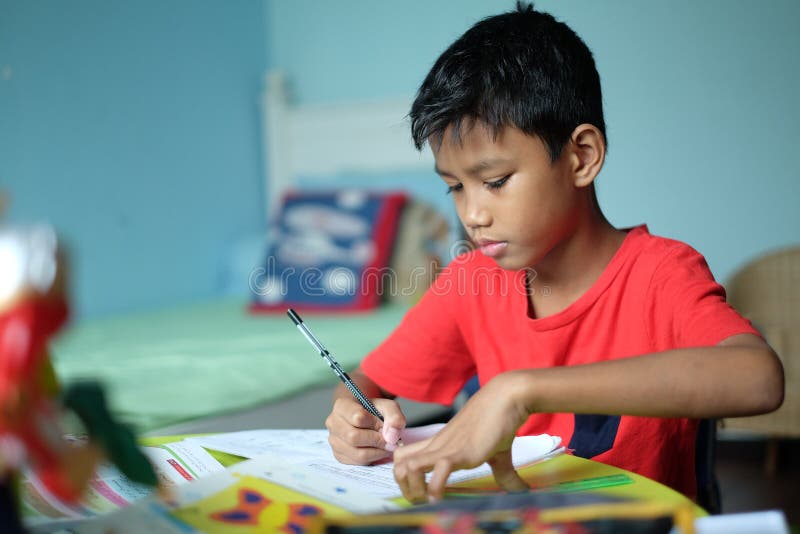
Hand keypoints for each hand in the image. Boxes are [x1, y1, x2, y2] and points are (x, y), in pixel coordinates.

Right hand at [326, 396, 405, 464]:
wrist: (365, 417)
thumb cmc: (374, 410)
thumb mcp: (388, 406)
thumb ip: (394, 416)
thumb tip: (391, 436)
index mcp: (341, 405)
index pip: (358, 417)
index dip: (376, 424)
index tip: (384, 425)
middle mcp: (333, 423)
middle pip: (354, 437)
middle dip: (376, 440)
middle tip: (389, 440)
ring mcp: (333, 440)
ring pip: (357, 453)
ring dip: (376, 451)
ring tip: (384, 445)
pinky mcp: (339, 455)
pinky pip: (357, 462)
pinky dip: (372, 458)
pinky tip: (376, 449)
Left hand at [392, 372, 530, 502]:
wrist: (506, 398)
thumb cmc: (499, 420)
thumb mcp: (497, 452)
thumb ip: (503, 473)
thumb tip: (520, 490)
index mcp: (440, 444)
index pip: (404, 456)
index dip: (404, 476)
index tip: (417, 492)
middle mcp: (437, 445)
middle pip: (398, 464)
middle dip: (404, 488)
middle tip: (421, 500)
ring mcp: (446, 448)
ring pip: (408, 468)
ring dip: (414, 489)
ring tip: (428, 500)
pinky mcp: (461, 452)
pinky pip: (438, 472)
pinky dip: (435, 489)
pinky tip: (442, 498)